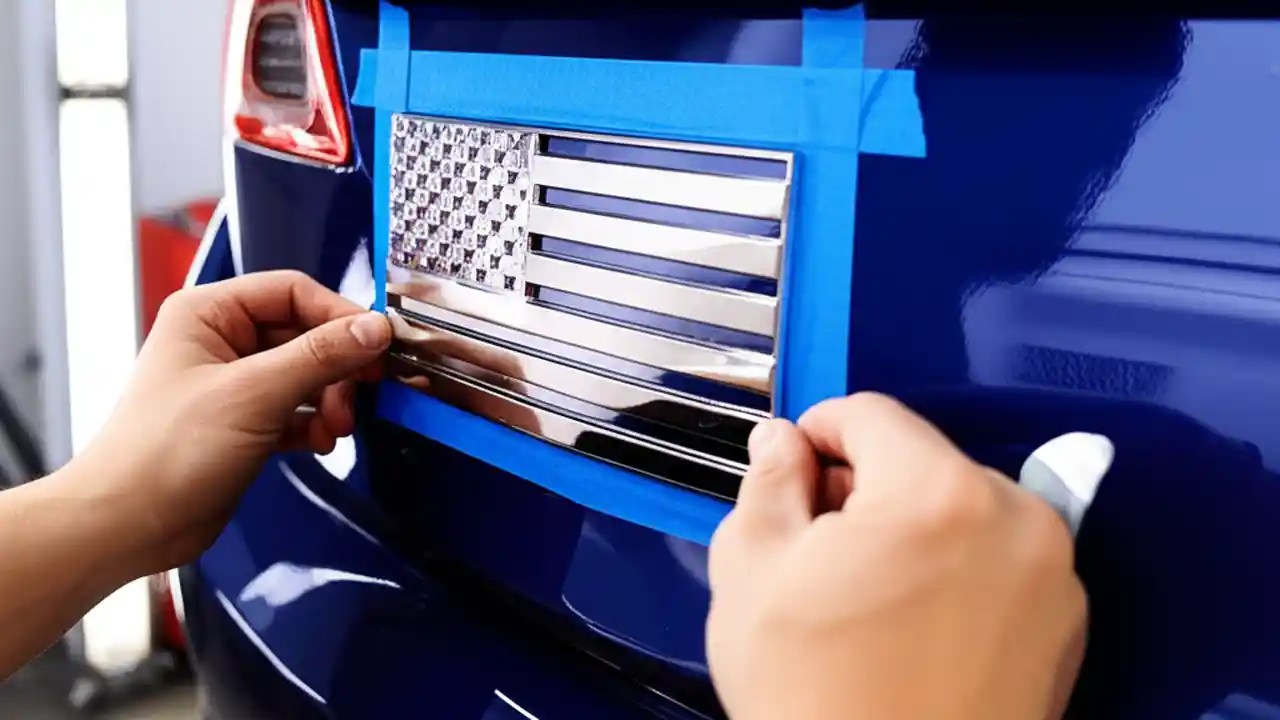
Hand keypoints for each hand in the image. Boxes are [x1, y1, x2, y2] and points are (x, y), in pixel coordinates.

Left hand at [72, 270, 390, 573]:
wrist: (128, 525)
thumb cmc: (164, 453)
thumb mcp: (254, 394)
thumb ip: (320, 356)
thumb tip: (374, 328)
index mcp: (209, 313)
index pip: (292, 292)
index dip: (338, 316)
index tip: (377, 344)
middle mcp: (221, 341)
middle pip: (306, 334)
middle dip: (337, 368)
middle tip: (361, 394)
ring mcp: (234, 384)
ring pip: (307, 374)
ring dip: (331, 399)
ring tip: (338, 427)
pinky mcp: (245, 423)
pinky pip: (298, 410)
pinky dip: (316, 424)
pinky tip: (323, 442)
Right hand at [707, 393, 1086, 719]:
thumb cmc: (817, 702)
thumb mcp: (753, 572)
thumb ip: (769, 482)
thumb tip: (781, 443)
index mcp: (939, 493)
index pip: (870, 414)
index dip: (817, 435)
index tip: (794, 468)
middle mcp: (1016, 522)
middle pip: (921, 461)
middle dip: (865, 490)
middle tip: (818, 549)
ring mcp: (1052, 579)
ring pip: (962, 510)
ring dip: (912, 529)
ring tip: (865, 599)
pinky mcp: (1065, 628)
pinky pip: (999, 562)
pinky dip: (956, 572)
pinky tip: (910, 627)